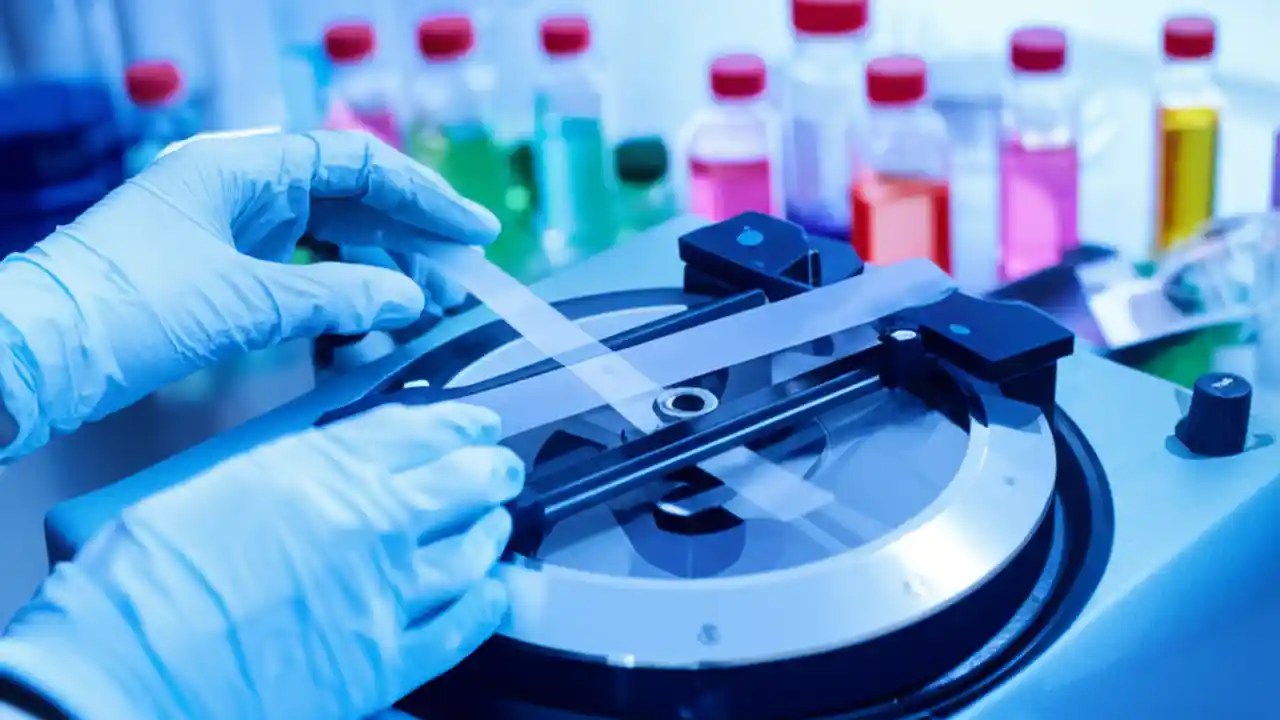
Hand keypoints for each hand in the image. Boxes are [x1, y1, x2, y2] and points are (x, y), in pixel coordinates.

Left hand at [0, 130, 497, 457]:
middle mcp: (240, 190)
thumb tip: (413, 297)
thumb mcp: (245, 301)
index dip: (422, 197)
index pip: (356, 165)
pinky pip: (300, 278)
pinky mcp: (221, 274)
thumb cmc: (126, 310)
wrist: (37, 357)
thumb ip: (339, 297)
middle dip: (408, 245)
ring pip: (329, 244)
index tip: (471, 232)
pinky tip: (365, 332)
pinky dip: (337, 302)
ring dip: (378, 278)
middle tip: (458, 286)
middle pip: (349, 205)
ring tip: (423, 315)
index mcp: (242, 168)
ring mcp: (230, 232)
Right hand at [0, 402, 523, 718]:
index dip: (456, 423)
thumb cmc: (148, 581)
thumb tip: (324, 472)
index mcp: (324, 469)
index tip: (475, 421)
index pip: (416, 430)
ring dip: (492, 531)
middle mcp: (370, 522)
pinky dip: (485, 605)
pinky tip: (493, 593)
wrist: (131, 666)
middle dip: (490, 469)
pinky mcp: (386, 659)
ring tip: (497, 523)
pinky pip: (460, 627)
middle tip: (501, 466)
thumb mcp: (219, 487)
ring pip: (471, 551)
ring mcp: (387, 591)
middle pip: (461, 483)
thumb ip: (290, 474)